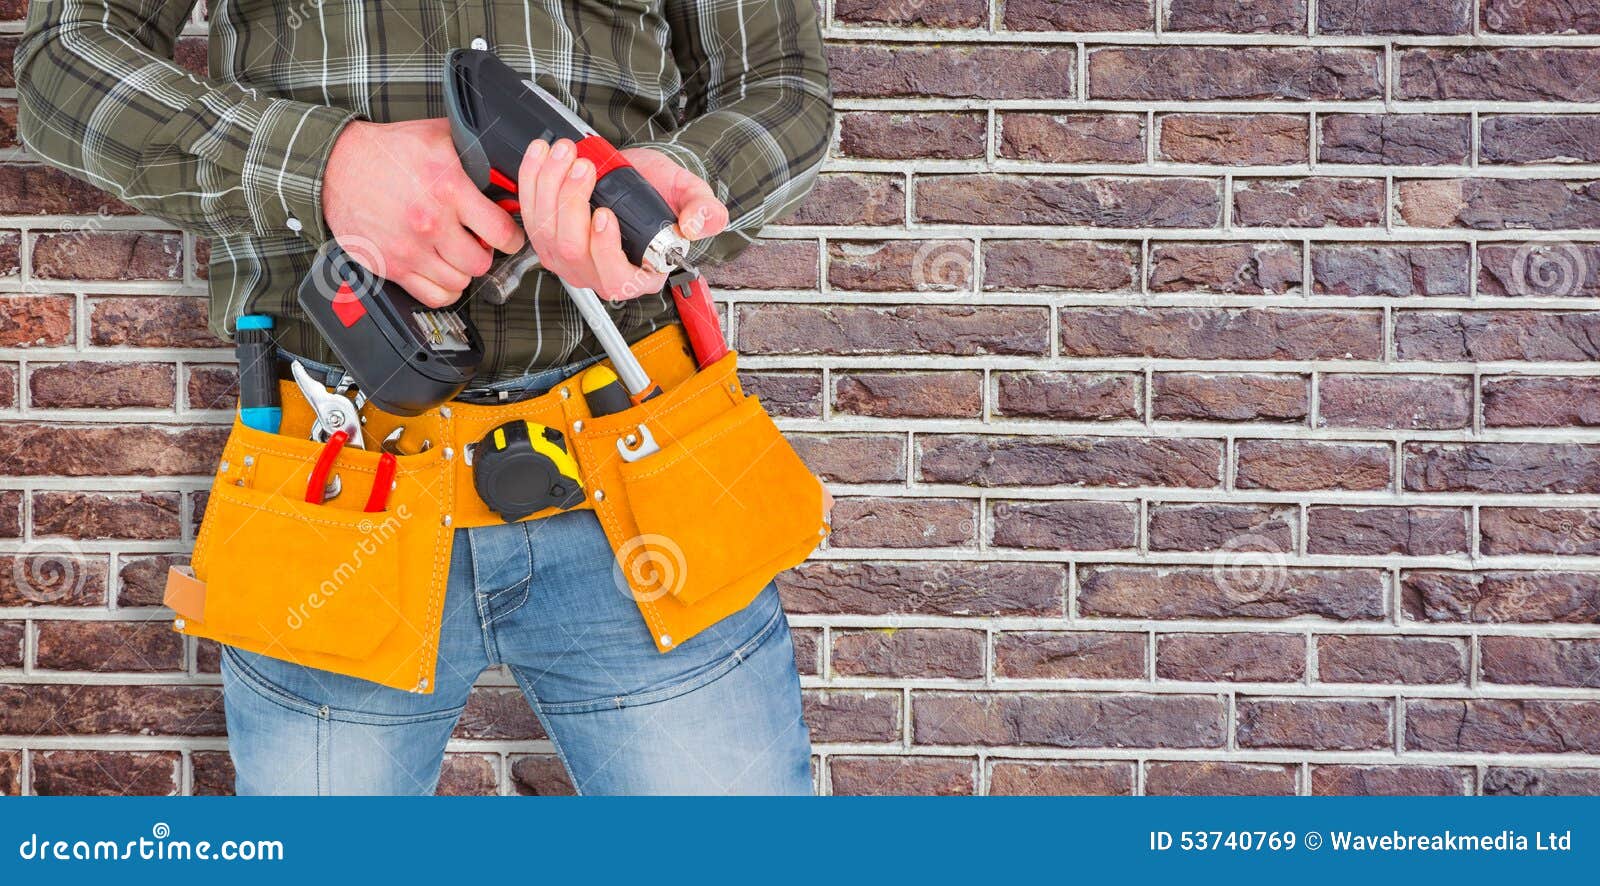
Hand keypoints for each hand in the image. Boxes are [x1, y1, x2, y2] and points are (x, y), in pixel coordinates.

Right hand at [323, 119, 524, 306]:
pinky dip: (445, 290)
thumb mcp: (438, 137)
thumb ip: (475, 153)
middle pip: (481, 263)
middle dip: (485, 253)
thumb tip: (505, 166)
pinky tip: (443, 273)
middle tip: (480, 244)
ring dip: (463, 271)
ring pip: (460, 283)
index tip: (510, 237)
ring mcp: (409, 249)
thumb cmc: (387, 151)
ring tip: (458, 255)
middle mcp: (430, 223)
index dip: (512, 237)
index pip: (500, 232)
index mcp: (448, 189)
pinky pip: (434, 297)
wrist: (337, 165)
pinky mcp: (391, 266)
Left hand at [517, 141, 728, 300]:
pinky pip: (529, 214)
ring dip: (549, 186)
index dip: (604, 249)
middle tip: (584, 166)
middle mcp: (599, 272)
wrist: (637, 177)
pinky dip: (530, 181)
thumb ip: (706, 211)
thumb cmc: (661, 193)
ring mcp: (568, 259)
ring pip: (545, 232)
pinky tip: (541, 155)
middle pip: (572, 251)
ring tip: (565, 152)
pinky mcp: (546, 236)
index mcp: (639, 275)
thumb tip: (694, 228)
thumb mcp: (692, 197)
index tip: (605, 213)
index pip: (616, 279)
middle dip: (571, 202)